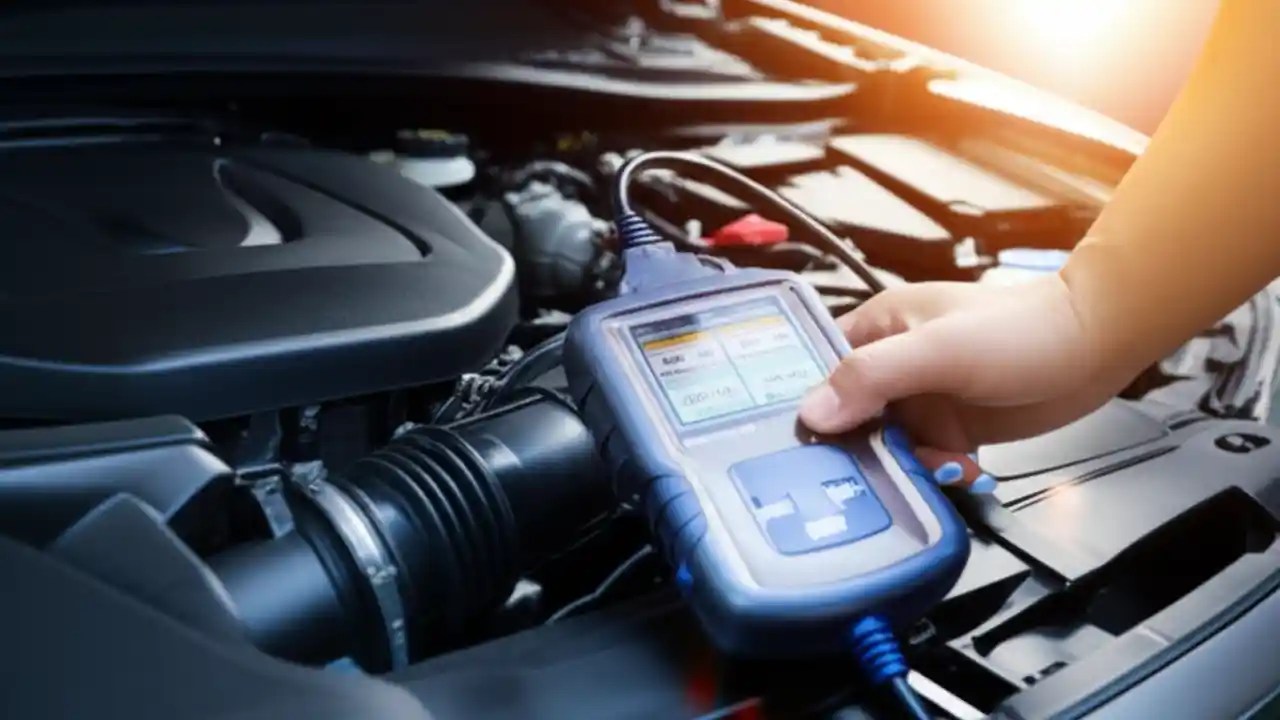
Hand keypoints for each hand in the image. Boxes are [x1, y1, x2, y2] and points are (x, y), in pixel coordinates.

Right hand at [800, 275, 1127, 489]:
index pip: (817, 369)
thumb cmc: (1020, 331)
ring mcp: (922, 400)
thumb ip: (872, 377)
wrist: (1095, 346)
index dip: (802, 405)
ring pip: (884, 446)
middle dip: (853, 449)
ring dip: (899, 466)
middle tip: (861, 476)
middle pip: (846, 417)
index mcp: (877, 329)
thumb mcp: (937, 350)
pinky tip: (956, 471)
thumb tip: (811, 413)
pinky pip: (922, 461)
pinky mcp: (951, 430)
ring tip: (931, 468)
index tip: (793, 445)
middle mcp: (892, 366)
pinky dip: (932, 473)